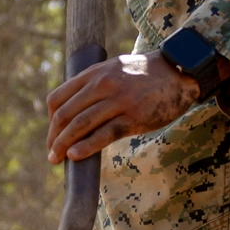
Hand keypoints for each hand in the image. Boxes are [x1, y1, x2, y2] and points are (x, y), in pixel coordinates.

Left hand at [46, 52, 199, 162]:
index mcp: (94, 73)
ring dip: (63, 145)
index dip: (50, 121)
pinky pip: (104, 134)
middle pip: (65, 114)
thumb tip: (74, 109)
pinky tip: (75, 156)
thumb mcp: (114, 70)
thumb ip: (94, 85)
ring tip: (57, 159)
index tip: (52, 135)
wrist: (179, 73)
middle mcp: (102, 85)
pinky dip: (86, 146)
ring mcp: (118, 101)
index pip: (58, 98)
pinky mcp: (134, 117)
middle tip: (51, 154)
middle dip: (53, 138)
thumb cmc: (146, 75)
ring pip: (80, 125)